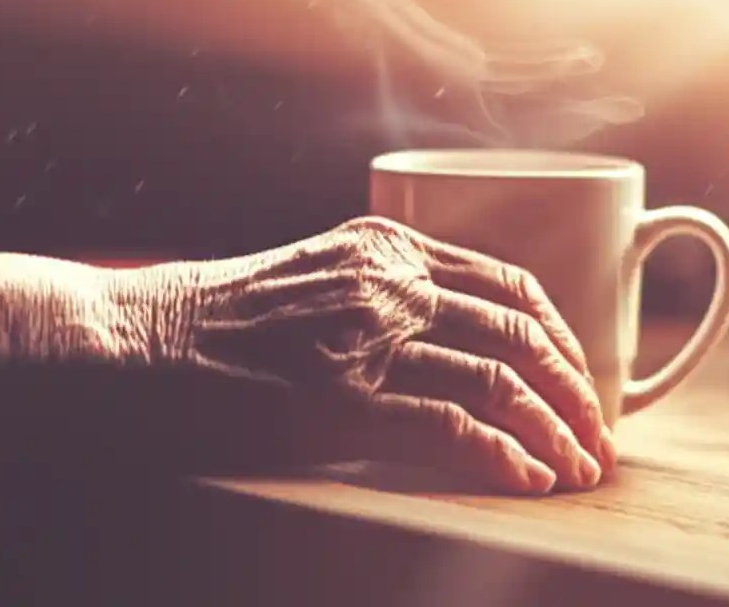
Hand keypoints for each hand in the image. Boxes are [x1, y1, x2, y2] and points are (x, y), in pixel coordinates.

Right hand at [126, 217, 614, 493]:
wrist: (130, 344)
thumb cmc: (216, 322)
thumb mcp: (315, 280)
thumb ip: (384, 295)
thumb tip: (451, 347)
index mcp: (388, 247)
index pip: (511, 285)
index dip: (562, 341)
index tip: (582, 383)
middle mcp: (388, 282)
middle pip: (520, 335)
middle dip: (575, 394)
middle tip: (598, 440)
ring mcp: (366, 338)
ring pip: (501, 382)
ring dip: (554, 433)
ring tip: (578, 470)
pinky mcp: (340, 401)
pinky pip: (452, 428)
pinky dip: (501, 457)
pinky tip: (526, 481)